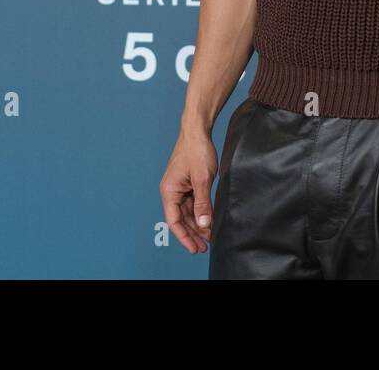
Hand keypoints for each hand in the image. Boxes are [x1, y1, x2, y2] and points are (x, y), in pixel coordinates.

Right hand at [159, 130, 217, 252]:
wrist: (198, 131)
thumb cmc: (196, 151)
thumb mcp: (202, 179)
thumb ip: (202, 203)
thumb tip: (204, 224)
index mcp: (169, 191)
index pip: (174, 221)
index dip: (184, 237)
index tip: (195, 248)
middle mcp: (172, 191)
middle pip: (181, 219)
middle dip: (193, 233)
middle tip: (205, 247)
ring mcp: (180, 188)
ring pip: (188, 212)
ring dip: (197, 224)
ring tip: (209, 237)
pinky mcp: (188, 184)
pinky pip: (193, 203)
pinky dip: (201, 213)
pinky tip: (209, 221)